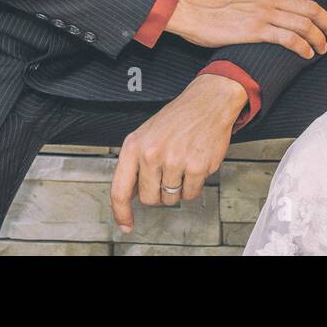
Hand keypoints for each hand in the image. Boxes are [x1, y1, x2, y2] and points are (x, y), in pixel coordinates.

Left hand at [110, 74, 246, 232]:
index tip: (125, 223)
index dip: (121, 212)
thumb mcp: (146, 135)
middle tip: (166, 174)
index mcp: (134, 145)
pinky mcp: (196, 167)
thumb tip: (129, 192)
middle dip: (158, 193)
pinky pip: (191, 194)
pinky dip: (193, 185)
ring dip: (177, 188)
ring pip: (171, 198)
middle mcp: (151, 154)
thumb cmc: (177, 118)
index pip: (119, 189)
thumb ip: (134, 163)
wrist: (207, 103)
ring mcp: (174, 161)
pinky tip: (193, 165)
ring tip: (181, 164)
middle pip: (148, 198)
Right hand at [164, 0, 326, 57]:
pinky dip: (303, 47)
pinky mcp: (256, 30)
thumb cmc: (210, 1)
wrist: (189, 7)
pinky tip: (306, 54)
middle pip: (312, 6)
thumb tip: (273, 2)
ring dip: (320, 38)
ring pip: (305, 24)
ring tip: (323, 48)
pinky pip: (289, 39)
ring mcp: (264, 13)